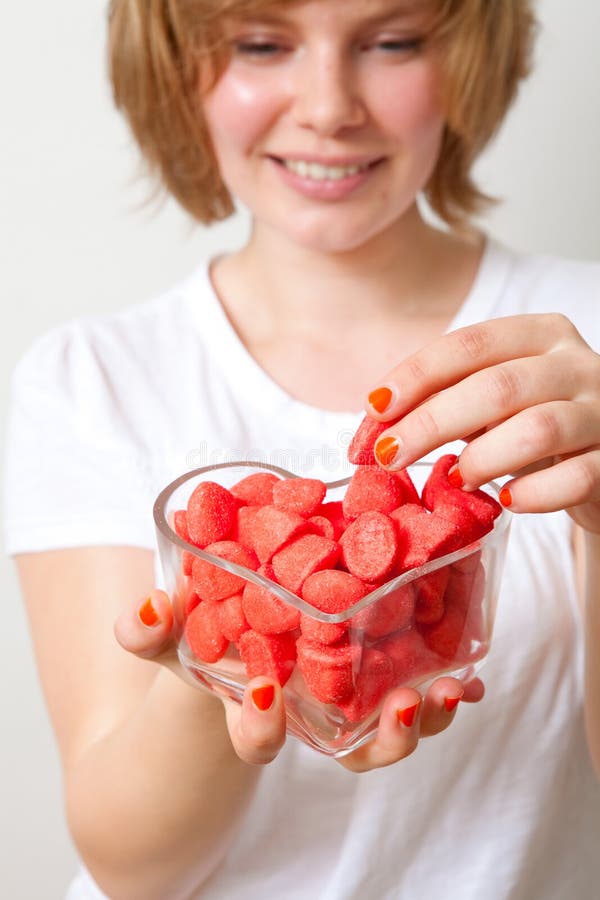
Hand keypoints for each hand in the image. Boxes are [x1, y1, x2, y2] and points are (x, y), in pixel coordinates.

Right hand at [114, 590, 482, 769]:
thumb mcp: (173, 635)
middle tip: (404, 708)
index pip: (256, 738)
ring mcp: (351, 703)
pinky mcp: (378, 675)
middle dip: (384, 741)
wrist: (240, 639)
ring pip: (395, 729)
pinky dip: (447, 686)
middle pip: (353, 752)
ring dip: (429, 714)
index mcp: (259, 709)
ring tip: (452, 689)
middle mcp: (314, 718)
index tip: (263, 693)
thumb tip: (149, 609)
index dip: (258, 728)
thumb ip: (147, 629)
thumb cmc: (208, 639)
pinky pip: (417, 690)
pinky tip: (469, 674)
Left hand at [366, 314, 599, 532]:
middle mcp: (578, 365)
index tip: (376, 407)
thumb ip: (450, 397)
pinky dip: (532, 494)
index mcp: (541, 336)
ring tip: (455, 478)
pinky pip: (576, 478)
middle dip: (432, 422)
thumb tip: (380, 418)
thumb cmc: (538, 424)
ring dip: (482, 458)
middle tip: (389, 455)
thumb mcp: (496, 399)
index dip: (418, 374)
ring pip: (538, 428)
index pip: (472, 344)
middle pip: (497, 386)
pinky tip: (505, 501)